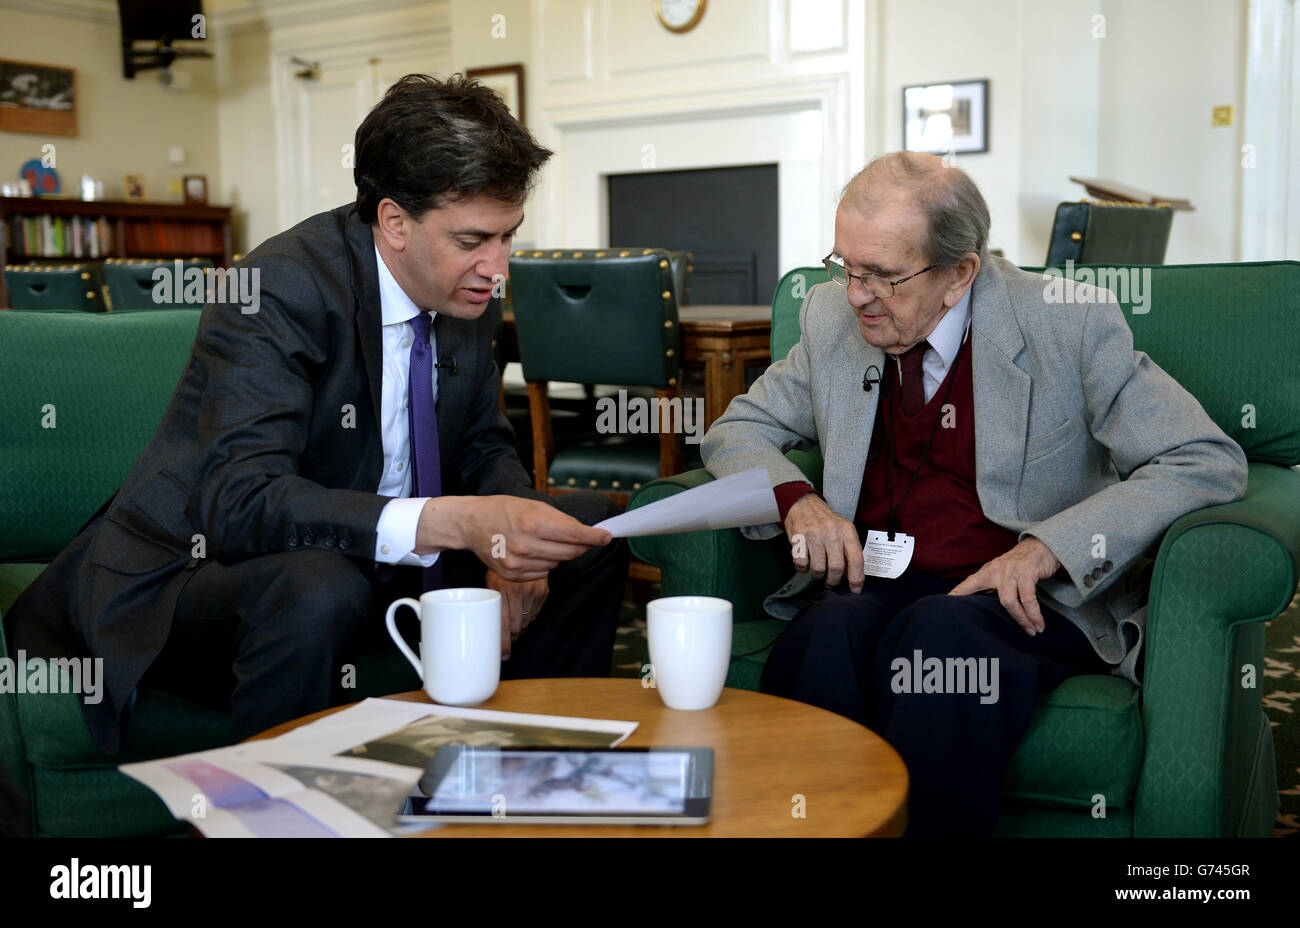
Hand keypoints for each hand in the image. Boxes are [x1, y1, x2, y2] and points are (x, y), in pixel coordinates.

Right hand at [416, 495, 610, 581]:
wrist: (471, 524)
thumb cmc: (503, 510)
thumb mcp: (533, 505)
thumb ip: (562, 520)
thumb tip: (587, 532)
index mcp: (532, 523)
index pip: (574, 535)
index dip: (594, 537)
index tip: (607, 537)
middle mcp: (525, 546)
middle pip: (570, 552)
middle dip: (582, 545)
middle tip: (587, 539)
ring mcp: (518, 564)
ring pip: (558, 563)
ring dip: (561, 553)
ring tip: (545, 539)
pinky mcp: (513, 575)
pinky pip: (544, 572)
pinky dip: (546, 562)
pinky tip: (534, 551)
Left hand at [485, 570, 547, 659]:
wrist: (520, 550)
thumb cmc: (500, 569)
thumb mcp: (490, 582)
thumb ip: (491, 604)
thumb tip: (489, 631)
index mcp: (500, 589)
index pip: (503, 625)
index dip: (504, 644)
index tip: (504, 655)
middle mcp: (517, 591)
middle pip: (516, 627)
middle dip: (512, 638)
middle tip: (508, 642)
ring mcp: (532, 591)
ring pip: (527, 622)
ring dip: (520, 628)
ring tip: (515, 628)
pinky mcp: (542, 591)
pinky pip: (535, 613)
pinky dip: (529, 617)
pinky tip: (523, 613)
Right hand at [784, 494, 863, 593]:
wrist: (803, 503)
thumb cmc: (825, 520)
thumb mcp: (842, 528)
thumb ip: (848, 548)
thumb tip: (852, 575)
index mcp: (847, 530)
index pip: (856, 559)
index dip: (856, 578)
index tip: (855, 590)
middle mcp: (832, 532)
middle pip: (836, 567)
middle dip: (834, 581)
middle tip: (831, 582)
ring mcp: (814, 535)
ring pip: (819, 568)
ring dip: (818, 575)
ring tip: (818, 570)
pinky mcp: (798, 538)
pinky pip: (801, 564)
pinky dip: (803, 569)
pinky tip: (806, 562)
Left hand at [948, 537, 1061, 634]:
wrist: (1041, 545)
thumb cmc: (1021, 564)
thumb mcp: (1003, 573)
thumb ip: (994, 588)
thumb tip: (985, 608)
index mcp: (987, 571)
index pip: (968, 584)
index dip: (956, 594)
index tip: (945, 605)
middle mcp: (997, 570)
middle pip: (998, 601)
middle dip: (1012, 619)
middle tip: (1022, 633)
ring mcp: (1011, 570)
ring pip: (1010, 601)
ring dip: (1023, 619)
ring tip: (1032, 631)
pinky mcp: (1026, 571)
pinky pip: (1028, 598)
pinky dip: (1034, 613)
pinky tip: (1039, 623)